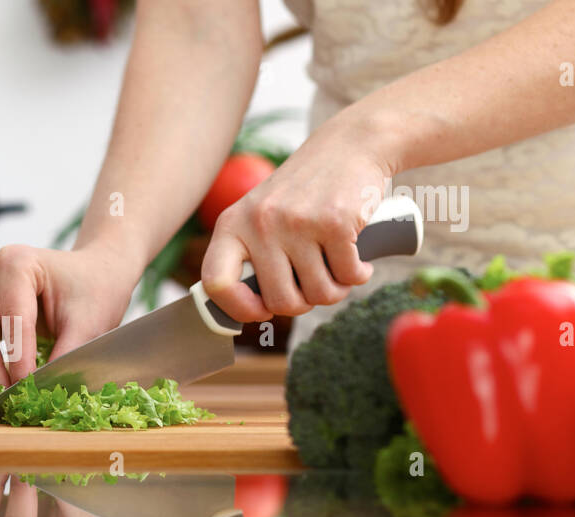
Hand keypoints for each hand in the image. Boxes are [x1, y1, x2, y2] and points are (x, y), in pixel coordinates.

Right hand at [0, 243, 140, 389]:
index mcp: (17, 262)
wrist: (92, 275)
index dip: (19, 358)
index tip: (28, 389)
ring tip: (4, 396)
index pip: (12, 318)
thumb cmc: (93, 292)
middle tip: (11, 399)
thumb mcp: (88, 326)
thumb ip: (65, 358)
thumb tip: (43, 393)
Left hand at [200, 121, 391, 322]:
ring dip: (335, 290)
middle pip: (280, 301)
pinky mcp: (335, 222)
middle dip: (304, 303)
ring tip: (336, 268)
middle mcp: (260, 223)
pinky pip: (348, 277)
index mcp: (232, 224)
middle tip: (314, 284)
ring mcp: (297, 222)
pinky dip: (358, 275)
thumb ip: (249, 254)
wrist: (351, 145)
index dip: (239, 309)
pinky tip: (358, 260)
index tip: (262, 310)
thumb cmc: (305, 191)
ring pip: (319, 294)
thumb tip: (243, 313)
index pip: (216, 283)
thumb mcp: (261, 214)